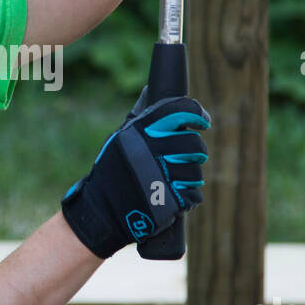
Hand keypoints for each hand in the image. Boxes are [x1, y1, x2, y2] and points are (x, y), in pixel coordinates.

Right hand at [61, 94, 210, 259]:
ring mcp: (159, 177)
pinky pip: (193, 195)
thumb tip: (153, 91)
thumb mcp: (120, 140)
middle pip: (194, 144)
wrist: (101, 212)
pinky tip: (174, 197)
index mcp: (139, 132)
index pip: (179, 111)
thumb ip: (141, 119)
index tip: (202, 121)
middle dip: (197, 151)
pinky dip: (188, 198)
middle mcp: (149, 151)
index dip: (196, 113)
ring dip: (191, 177)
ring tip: (177, 180)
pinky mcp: (167, 201)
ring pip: (196, 172)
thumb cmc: (113, 173)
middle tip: (191, 156)